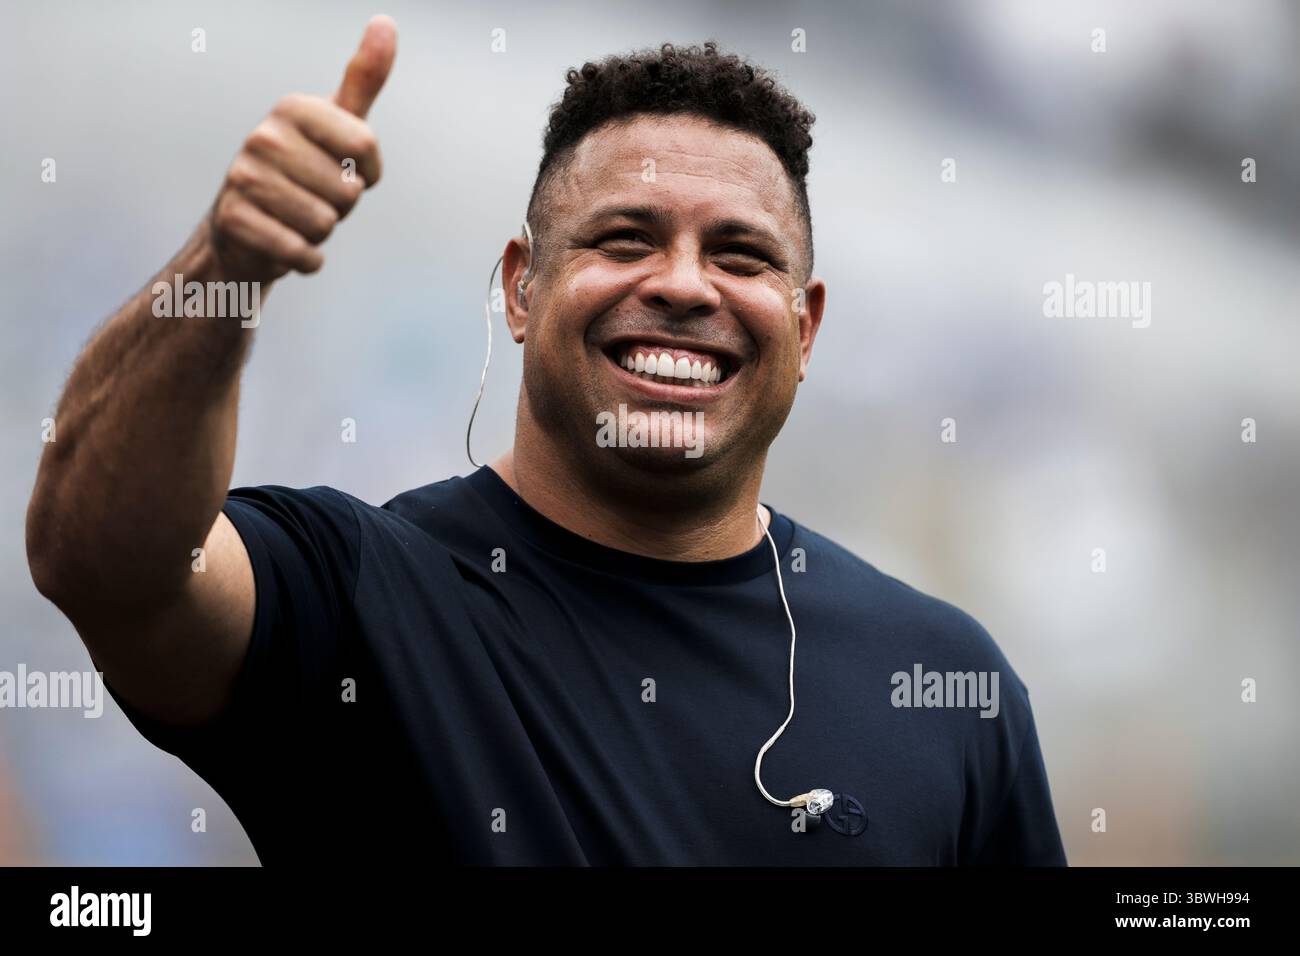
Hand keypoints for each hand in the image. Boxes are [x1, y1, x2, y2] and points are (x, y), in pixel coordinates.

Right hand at [205, 15, 396, 281]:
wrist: (245, 233)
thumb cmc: (303, 175)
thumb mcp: (336, 125)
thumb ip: (362, 79)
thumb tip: (386, 21)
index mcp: (291, 108)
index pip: (366, 145)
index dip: (365, 171)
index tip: (341, 168)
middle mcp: (263, 137)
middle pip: (348, 191)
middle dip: (339, 207)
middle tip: (310, 198)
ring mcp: (244, 179)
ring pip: (327, 225)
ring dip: (321, 234)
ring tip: (295, 219)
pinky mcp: (236, 222)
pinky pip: (304, 254)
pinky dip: (306, 260)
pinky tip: (286, 245)